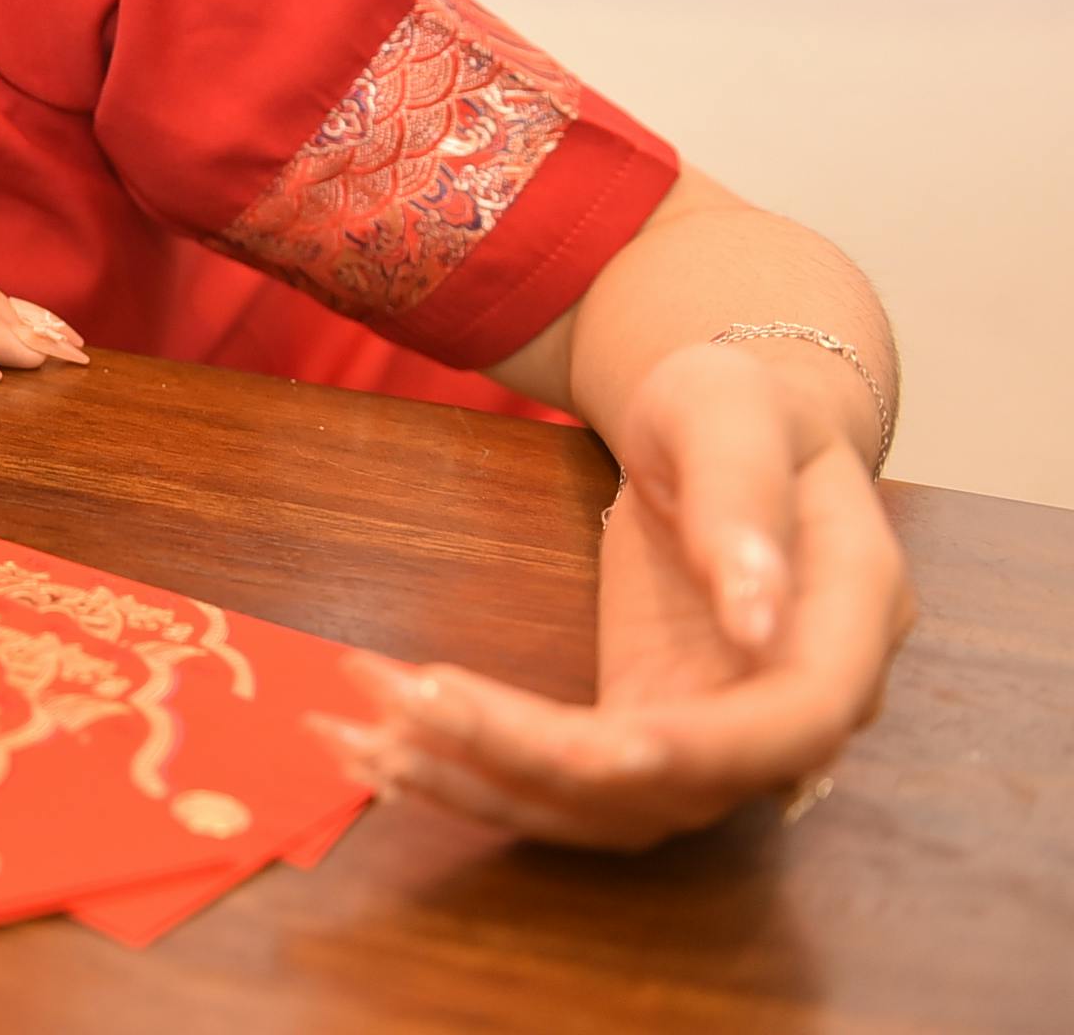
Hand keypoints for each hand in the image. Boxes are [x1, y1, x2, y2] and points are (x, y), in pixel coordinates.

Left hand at [310, 343, 914, 847]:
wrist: (715, 431)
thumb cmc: (737, 405)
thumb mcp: (732, 412)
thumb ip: (746, 502)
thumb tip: (760, 615)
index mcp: (844, 621)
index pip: (794, 721)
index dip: (702, 751)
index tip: (593, 748)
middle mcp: (788, 702)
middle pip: (674, 780)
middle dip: (533, 759)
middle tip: (407, 705)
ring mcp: (714, 731)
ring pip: (604, 804)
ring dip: (480, 781)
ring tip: (365, 738)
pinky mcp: (643, 728)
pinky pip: (563, 781)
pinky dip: (472, 774)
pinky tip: (381, 751)